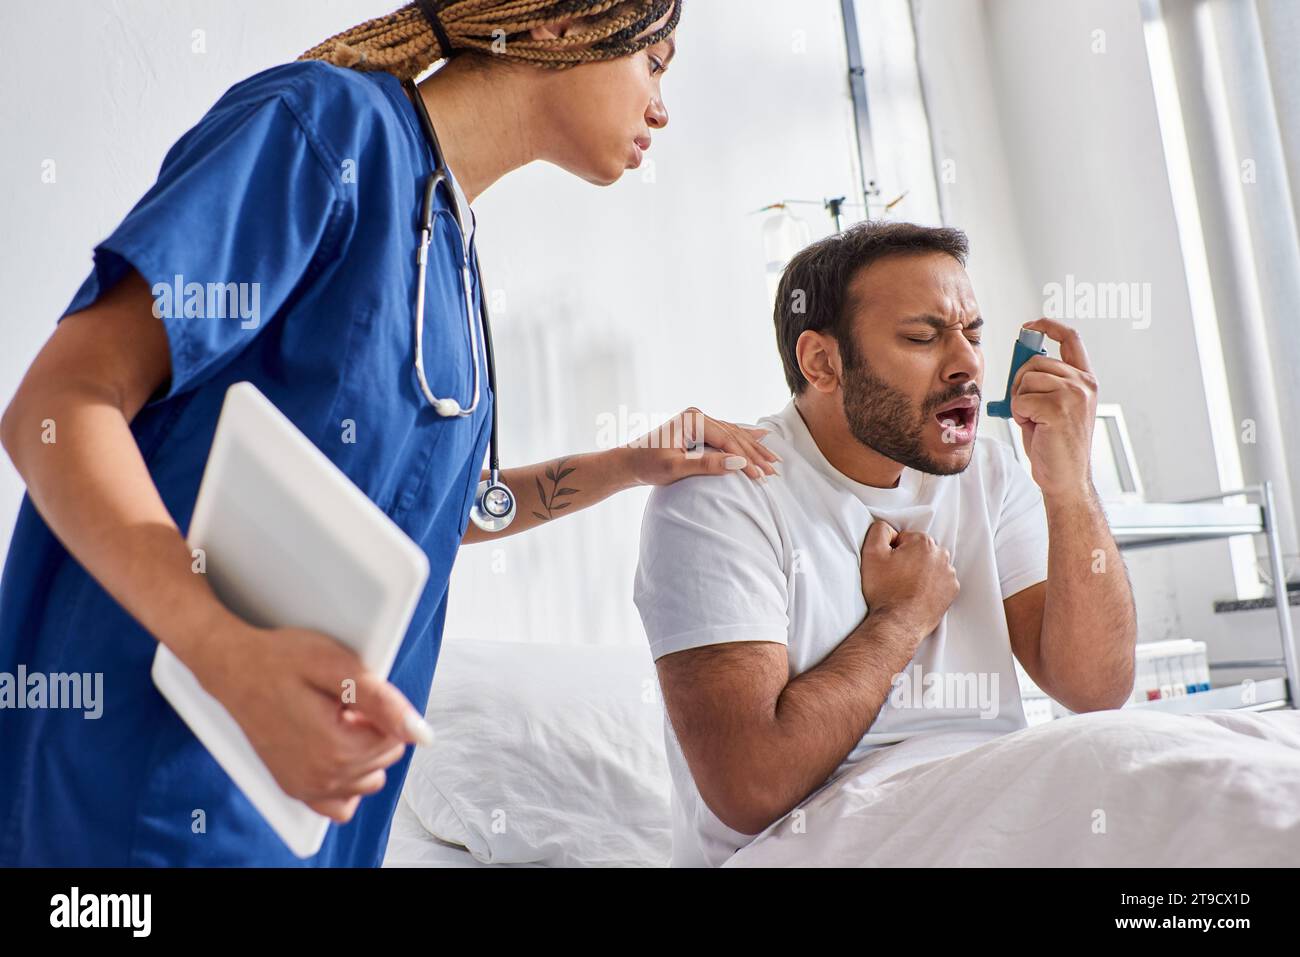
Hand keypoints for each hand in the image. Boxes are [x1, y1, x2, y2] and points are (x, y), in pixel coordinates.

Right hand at [195, 619, 428, 823]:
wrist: (233, 669)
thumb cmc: (281, 660)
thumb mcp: (338, 667)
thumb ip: (385, 703)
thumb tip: (422, 735)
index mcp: (337, 749)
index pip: (397, 738)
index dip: (381, 709)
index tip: (350, 694)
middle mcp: (321, 779)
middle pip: (384, 758)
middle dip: (371, 728)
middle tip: (337, 703)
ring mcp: (306, 789)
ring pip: (368, 778)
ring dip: (360, 750)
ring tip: (331, 720)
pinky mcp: (295, 790)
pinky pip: (341, 802)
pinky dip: (345, 778)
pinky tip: (331, 749)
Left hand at [620, 406, 780, 484]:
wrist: (629, 462)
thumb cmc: (648, 466)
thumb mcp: (675, 469)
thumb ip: (706, 465)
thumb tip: (738, 463)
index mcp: (692, 421)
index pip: (727, 441)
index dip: (746, 460)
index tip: (761, 477)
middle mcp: (697, 416)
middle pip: (734, 436)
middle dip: (755, 454)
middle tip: (774, 470)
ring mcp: (698, 420)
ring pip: (733, 434)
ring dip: (754, 448)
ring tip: (773, 459)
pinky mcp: (698, 428)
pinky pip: (727, 433)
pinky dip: (744, 439)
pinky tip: (761, 436)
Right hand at [859, 519, 958, 638]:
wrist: (898, 623)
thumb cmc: (884, 590)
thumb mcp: (871, 553)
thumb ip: (879, 530)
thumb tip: (889, 529)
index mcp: (923, 542)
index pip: (905, 539)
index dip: (893, 552)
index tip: (888, 567)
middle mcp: (941, 555)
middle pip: (920, 551)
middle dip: (909, 560)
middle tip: (895, 578)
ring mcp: (949, 574)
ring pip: (931, 566)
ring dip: (920, 573)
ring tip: (905, 588)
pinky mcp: (952, 591)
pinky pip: (940, 581)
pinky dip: (930, 586)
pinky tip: (917, 595)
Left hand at [1010, 318, 1098, 499]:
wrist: (1064, 478)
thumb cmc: (1053, 444)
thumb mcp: (1051, 405)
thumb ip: (1044, 382)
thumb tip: (1021, 360)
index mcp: (1085, 380)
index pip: (1071, 339)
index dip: (1048, 326)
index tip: (1029, 325)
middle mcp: (1084, 383)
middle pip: (1034, 361)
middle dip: (1019, 383)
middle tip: (1027, 409)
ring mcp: (1074, 394)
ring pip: (1025, 379)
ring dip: (1019, 401)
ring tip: (1034, 420)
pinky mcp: (1059, 408)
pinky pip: (1021, 399)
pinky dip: (1018, 414)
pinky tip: (1034, 427)